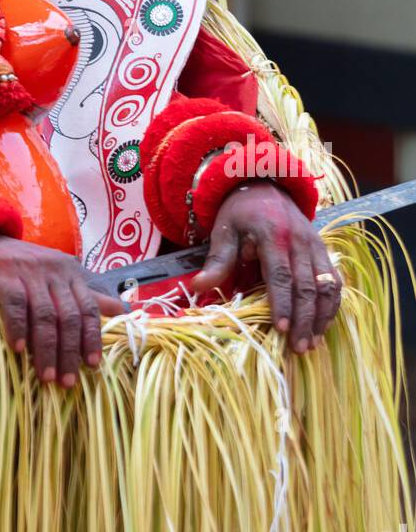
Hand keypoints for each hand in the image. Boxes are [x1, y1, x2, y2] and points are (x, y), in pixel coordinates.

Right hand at [0, 233, 123, 385]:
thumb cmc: (27, 267)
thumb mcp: (60, 277)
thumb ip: (89, 296)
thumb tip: (122, 311)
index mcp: (70, 273)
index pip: (87, 308)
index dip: (91, 337)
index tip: (92, 365)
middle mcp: (53, 271)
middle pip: (68, 316)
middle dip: (69, 351)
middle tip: (67, 382)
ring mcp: (29, 271)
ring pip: (44, 314)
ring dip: (46, 349)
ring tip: (46, 376)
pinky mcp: (4, 273)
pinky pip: (15, 303)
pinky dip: (18, 327)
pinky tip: (18, 349)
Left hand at [193, 182, 341, 352]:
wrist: (265, 183)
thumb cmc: (241, 211)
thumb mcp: (224, 229)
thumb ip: (217, 259)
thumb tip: (197, 285)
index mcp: (273, 235)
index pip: (281, 275)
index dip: (283, 303)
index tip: (282, 329)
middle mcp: (300, 241)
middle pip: (307, 286)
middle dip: (305, 320)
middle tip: (299, 347)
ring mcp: (315, 246)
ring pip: (327, 286)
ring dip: (322, 316)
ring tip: (313, 343)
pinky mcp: (324, 250)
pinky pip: (335, 280)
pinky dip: (333, 304)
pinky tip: (324, 324)